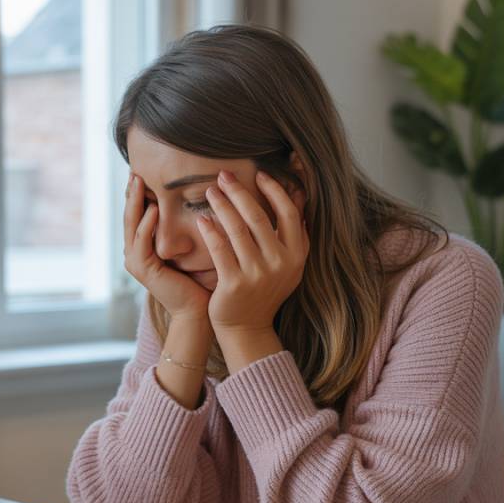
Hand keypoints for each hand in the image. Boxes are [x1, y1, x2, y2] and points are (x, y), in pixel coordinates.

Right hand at [122, 172, 212, 322]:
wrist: (200, 311)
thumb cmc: (202, 280)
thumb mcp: (192, 245)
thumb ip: (187, 224)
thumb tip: (199, 194)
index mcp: (144, 248)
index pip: (139, 213)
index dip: (140, 193)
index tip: (146, 169)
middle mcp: (135, 253)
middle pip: (130, 215)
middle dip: (132, 192)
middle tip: (135, 169)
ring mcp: (135, 262)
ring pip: (132, 225)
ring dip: (134, 202)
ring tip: (138, 181)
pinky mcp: (143, 270)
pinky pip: (142, 241)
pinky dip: (146, 224)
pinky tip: (153, 209)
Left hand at [197, 169, 308, 336]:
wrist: (247, 328)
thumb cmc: (265, 290)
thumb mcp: (289, 265)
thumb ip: (296, 233)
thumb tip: (301, 194)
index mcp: (296, 256)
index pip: (289, 213)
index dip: (274, 190)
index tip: (258, 174)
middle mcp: (280, 264)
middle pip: (259, 217)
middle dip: (240, 191)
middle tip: (224, 175)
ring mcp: (257, 274)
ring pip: (237, 229)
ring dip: (222, 205)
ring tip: (210, 191)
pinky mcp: (234, 283)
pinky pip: (220, 248)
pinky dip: (210, 230)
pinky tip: (202, 219)